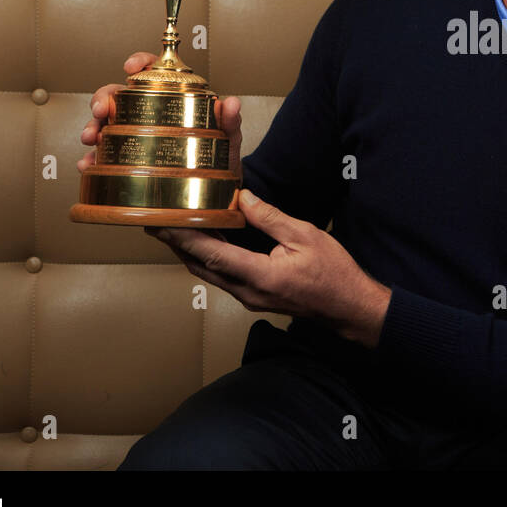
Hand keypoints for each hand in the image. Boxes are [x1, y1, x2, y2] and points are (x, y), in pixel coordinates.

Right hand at [77, 51, 243, 176]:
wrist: (219, 192)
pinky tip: (88, 164)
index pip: (151, 71)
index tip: (130, 67)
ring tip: (90, 139)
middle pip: (117, 96)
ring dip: (92, 128)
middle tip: (100, 111)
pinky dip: (92, 159)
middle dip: (102, 100)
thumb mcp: (227, 138)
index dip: (139, 62)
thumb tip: (231, 102)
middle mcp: (148, 114)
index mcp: (170, 99)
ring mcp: (134, 136)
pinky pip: (104, 157)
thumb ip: (230, 120)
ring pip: (104, 124)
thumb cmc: (221, 157)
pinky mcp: (127, 160)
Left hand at [147, 189, 391, 348]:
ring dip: (191, 253)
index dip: (183, 238)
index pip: (211, 255)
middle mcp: (248, 292)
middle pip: (202, 267)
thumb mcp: (305, 236)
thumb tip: (242, 199)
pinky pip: (223, 278)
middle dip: (178, 245)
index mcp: (259, 276)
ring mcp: (250, 299)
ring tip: (177, 231)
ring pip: (210, 274)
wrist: (348, 307)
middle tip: (158, 223)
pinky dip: (209, 259)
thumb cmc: (333, 272)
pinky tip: (208, 244)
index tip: (161, 224)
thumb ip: (270, 217)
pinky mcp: (255, 299)